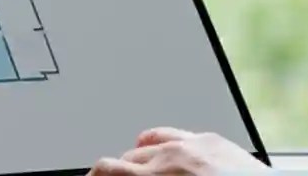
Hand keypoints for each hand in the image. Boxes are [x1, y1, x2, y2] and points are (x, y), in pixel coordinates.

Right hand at [87, 128, 270, 175]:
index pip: (107, 169)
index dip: (95, 175)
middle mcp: (172, 157)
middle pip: (127, 157)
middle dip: (120, 171)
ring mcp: (193, 144)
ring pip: (150, 144)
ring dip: (140, 159)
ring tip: (138, 172)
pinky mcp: (212, 140)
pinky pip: (177, 134)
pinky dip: (162, 144)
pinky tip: (160, 150)